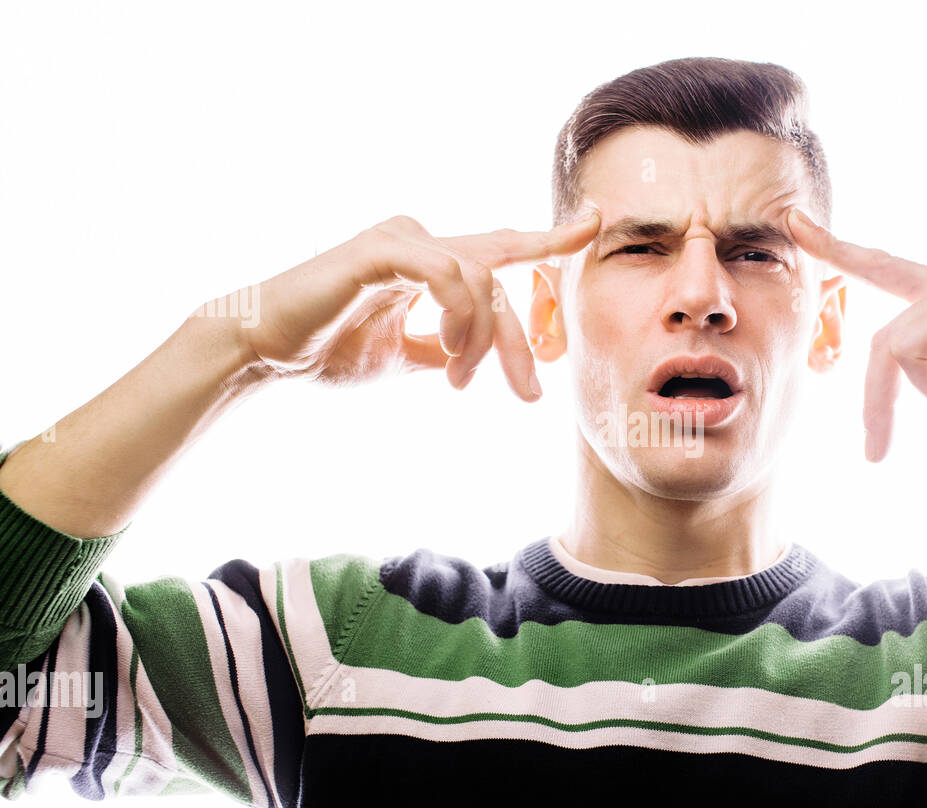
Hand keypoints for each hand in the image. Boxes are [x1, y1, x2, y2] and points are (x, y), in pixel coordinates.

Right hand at [202, 212, 599, 399]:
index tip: (593, 225)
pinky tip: (446, 354)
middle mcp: (422, 242)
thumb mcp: (403, 358)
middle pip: (502, 275)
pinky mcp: (381, 249)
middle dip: (524, 338)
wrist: (263, 352)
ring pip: (482, 279)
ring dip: (483, 340)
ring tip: (459, 380)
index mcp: (430, 263)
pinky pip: (448, 273)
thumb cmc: (328, 350)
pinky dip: (459, 317)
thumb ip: (442, 350)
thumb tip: (470, 361)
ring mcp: (403, 240)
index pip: (502, 248)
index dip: (549, 237)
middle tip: (532, 392)